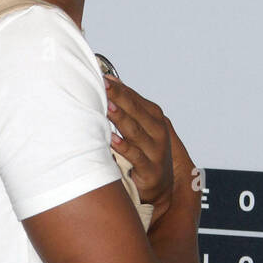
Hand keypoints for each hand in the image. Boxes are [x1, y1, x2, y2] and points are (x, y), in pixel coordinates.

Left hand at [105, 75, 199, 224]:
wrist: (160, 187)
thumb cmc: (145, 153)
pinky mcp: (150, 170)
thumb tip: (109, 81)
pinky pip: (135, 157)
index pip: (135, 99)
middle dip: (118, 96)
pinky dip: (124, 147)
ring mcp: (155, 151)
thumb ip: (127, 107)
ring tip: (107, 106)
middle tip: (102, 84)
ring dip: (120, 118)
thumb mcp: (139, 128)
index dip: (119, 88)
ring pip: (135, 131)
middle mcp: (157, 132)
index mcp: (154, 118)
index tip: (101, 75)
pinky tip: (111, 139)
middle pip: (135, 111)